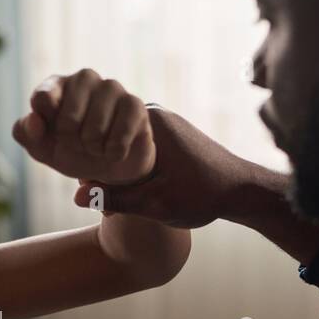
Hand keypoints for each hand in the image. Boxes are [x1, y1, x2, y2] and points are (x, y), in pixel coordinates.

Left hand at [12, 70, 155, 185]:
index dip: (45, 127)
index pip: (42, 98)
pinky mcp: (134, 104)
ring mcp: (112, 87)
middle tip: (79, 142)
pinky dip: (114, 153)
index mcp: (56, 84)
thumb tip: (33, 120)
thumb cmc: (70, 149)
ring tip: (97, 144)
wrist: (109, 164)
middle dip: (72, 142)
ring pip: (95, 131)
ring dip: (94, 149)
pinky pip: (119, 138)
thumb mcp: (41, 147)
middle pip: (68, 120)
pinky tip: (115, 148)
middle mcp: (84, 78)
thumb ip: (25, 133)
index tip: (53, 132)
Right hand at [72, 107, 251, 227]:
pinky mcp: (169, 134)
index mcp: (149, 122)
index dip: (84, 149)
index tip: (78, 176)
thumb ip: (116, 199)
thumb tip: (76, 197)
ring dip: (110, 159)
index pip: (100, 125)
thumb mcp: (155, 203)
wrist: (242, 190)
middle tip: (84, 183)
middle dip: (95, 155)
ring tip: (99, 184)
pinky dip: (125, 159)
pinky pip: (135, 142)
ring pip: (121, 138)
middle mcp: (154, 114)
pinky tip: (120, 182)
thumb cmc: (203, 195)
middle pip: (108, 130)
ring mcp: (163, 122)